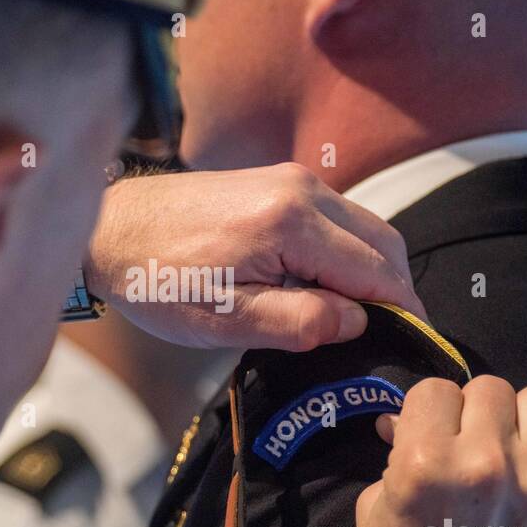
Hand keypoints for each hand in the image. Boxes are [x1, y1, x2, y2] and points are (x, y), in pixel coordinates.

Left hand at [84, 163, 423, 350]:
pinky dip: (346, 254)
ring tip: (352, 319)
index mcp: (291, 222)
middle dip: (395, 292)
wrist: (109, 229)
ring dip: (370, 273)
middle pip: (383, 243)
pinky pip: (337, 220)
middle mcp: (301, 189)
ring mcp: (292, 179)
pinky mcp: (279, 182)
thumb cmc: (156, 278)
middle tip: (390, 339)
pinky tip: (324, 288)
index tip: (417, 347)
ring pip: (364, 229)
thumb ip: (298, 321)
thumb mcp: (224, 319)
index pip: (377, 271)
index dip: (403, 313)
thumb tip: (358, 321)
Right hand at [355, 376, 526, 526]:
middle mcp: (484, 464)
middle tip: (468, 447)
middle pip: (487, 388)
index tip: (430, 434)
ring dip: (522, 420)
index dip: (428, 413)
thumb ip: (392, 460)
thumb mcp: (375, 519)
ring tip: (512, 450)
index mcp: (423, 465)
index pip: (433, 390)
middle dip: (473, 414)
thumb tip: (404, 421)